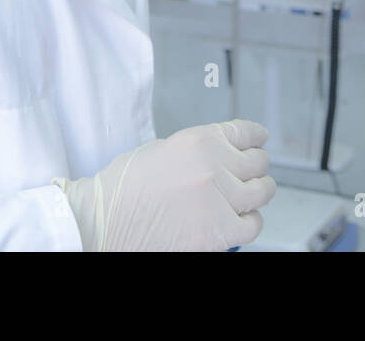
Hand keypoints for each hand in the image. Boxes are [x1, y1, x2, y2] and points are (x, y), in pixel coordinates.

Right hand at [54, 119, 275, 250]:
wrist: (103, 223)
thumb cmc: (122, 189)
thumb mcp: (160, 149)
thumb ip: (196, 150)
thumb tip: (219, 155)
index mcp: (198, 140)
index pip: (245, 132)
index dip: (256, 137)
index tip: (259, 140)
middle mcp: (214, 166)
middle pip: (258, 162)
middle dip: (256, 165)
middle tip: (253, 170)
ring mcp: (219, 199)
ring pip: (261, 192)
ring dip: (258, 191)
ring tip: (251, 194)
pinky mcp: (219, 232)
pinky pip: (253, 225)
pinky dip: (250, 221)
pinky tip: (241, 219)